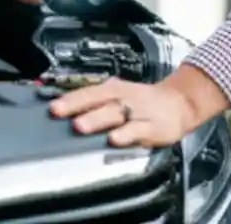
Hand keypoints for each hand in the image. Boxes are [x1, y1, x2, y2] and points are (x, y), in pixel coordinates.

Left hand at [48, 76, 195, 148]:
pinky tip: (114, 139)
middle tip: (58, 113)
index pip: (88, 92)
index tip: (51, 107)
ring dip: (96, 119)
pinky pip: (137, 131)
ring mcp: (137, 112)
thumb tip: (65, 111)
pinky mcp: (152, 127)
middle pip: (98, 100)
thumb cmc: (142, 101)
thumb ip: (95, 103)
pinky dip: (125, 135)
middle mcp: (123, 98)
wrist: (179, 103)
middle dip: (77, 106)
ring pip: (115, 113)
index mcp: (113, 89)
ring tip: (80, 126)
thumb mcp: (118, 95)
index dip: (69, 99)